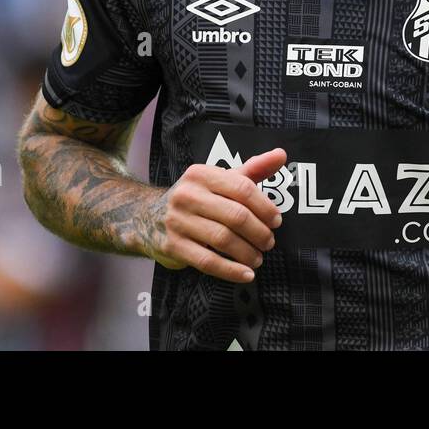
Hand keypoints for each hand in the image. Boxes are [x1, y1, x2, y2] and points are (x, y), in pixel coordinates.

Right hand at [142, 149, 287, 283]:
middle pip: (235, 215)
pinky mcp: (172, 245)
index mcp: (201, 174)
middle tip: (269, 242)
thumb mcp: (220, 180)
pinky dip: (231, 270)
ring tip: (258, 258)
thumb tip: (281, 155)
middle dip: (259, 233)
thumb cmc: (195, 198)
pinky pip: (208, 261)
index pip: (242, 188)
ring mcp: (177, 220)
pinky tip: (245, 274)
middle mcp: (187, 195)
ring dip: (247, 253)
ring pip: (223, 239)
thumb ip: (252, 169)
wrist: (146, 217)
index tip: (276, 221)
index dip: (265, 206)